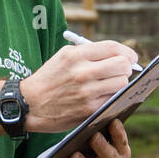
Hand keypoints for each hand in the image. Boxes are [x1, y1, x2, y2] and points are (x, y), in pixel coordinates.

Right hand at [21, 41, 137, 132]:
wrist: (29, 104)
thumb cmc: (48, 79)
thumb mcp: (62, 58)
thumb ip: (88, 54)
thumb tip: (118, 55)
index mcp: (75, 55)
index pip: (113, 48)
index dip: (127, 52)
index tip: (130, 57)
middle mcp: (82, 72)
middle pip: (122, 65)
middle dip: (126, 68)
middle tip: (122, 71)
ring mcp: (86, 92)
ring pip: (121, 83)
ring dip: (120, 83)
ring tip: (110, 85)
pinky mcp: (89, 109)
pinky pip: (113, 99)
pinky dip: (112, 97)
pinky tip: (103, 96)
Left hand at [48, 119, 130, 157]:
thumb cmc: (85, 154)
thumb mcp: (91, 144)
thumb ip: (95, 134)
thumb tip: (88, 122)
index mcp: (122, 154)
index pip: (122, 142)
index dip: (118, 132)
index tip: (112, 120)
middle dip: (102, 147)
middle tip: (94, 137)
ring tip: (73, 155)